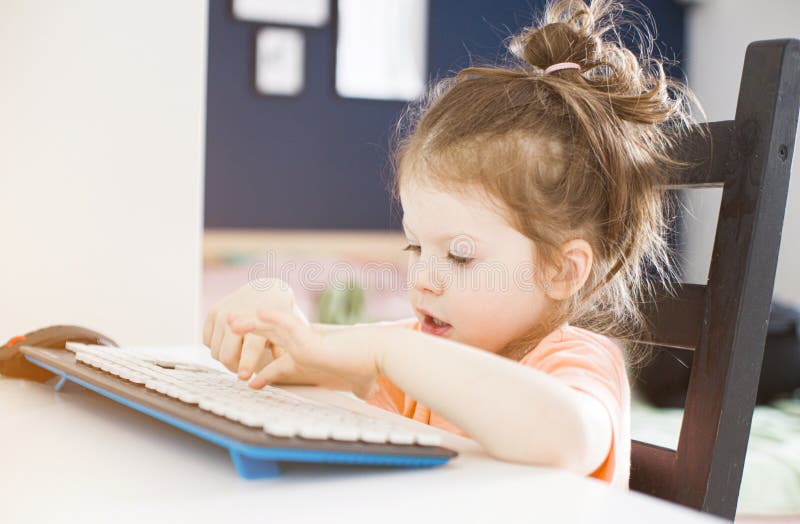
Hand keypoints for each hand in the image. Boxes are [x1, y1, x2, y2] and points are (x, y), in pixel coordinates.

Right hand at [203, 278, 306, 378]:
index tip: (243, 377)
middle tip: (242, 370)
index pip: (249, 349)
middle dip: (233, 367)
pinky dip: (216, 346)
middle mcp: (236, 318)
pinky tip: (228, 341)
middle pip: (226, 356)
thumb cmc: (276, 315)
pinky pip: (207, 341)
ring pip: (215, 351)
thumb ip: (279, 348)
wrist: (265, 290)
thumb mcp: (283, 330)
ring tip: (237, 354)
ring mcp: (221, 314)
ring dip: (224, 358)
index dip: (245, 365)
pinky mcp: (212, 312)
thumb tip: (276, 364)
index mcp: (256, 323)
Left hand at [229, 309, 379, 397]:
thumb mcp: (360, 382)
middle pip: (270, 336)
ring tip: (232, 323)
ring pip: (272, 328)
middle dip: (250, 333)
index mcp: (310, 355)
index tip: (252, 384)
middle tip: (230, 328)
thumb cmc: (370, 365)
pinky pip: (287, 325)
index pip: (282, 361)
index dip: (266, 372)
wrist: (378, 354)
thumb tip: (372, 395)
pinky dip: (273, 319)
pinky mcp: (310, 338)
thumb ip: (362, 388)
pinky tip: (260, 314)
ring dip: (251, 325)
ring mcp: (305, 340)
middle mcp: (304, 344)